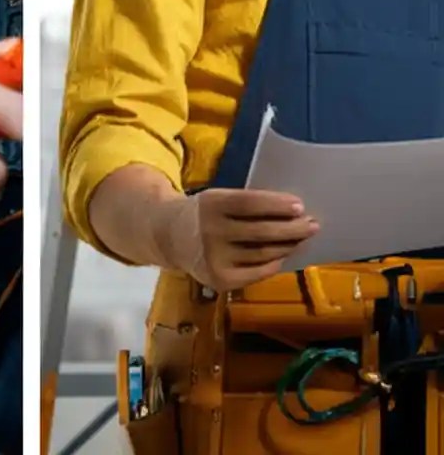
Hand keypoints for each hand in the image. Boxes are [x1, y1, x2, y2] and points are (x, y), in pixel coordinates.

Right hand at [166, 188, 317, 291]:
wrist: (168, 237)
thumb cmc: (204, 214)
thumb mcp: (217, 200)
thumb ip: (247, 205)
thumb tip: (292, 213)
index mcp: (210, 205)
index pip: (250, 204)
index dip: (277, 205)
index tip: (300, 206)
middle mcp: (210, 232)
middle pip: (261, 232)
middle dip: (293, 229)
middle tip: (313, 225)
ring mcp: (214, 258)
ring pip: (263, 253)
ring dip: (288, 246)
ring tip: (301, 239)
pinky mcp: (219, 279)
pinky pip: (257, 273)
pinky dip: (274, 263)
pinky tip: (282, 255)